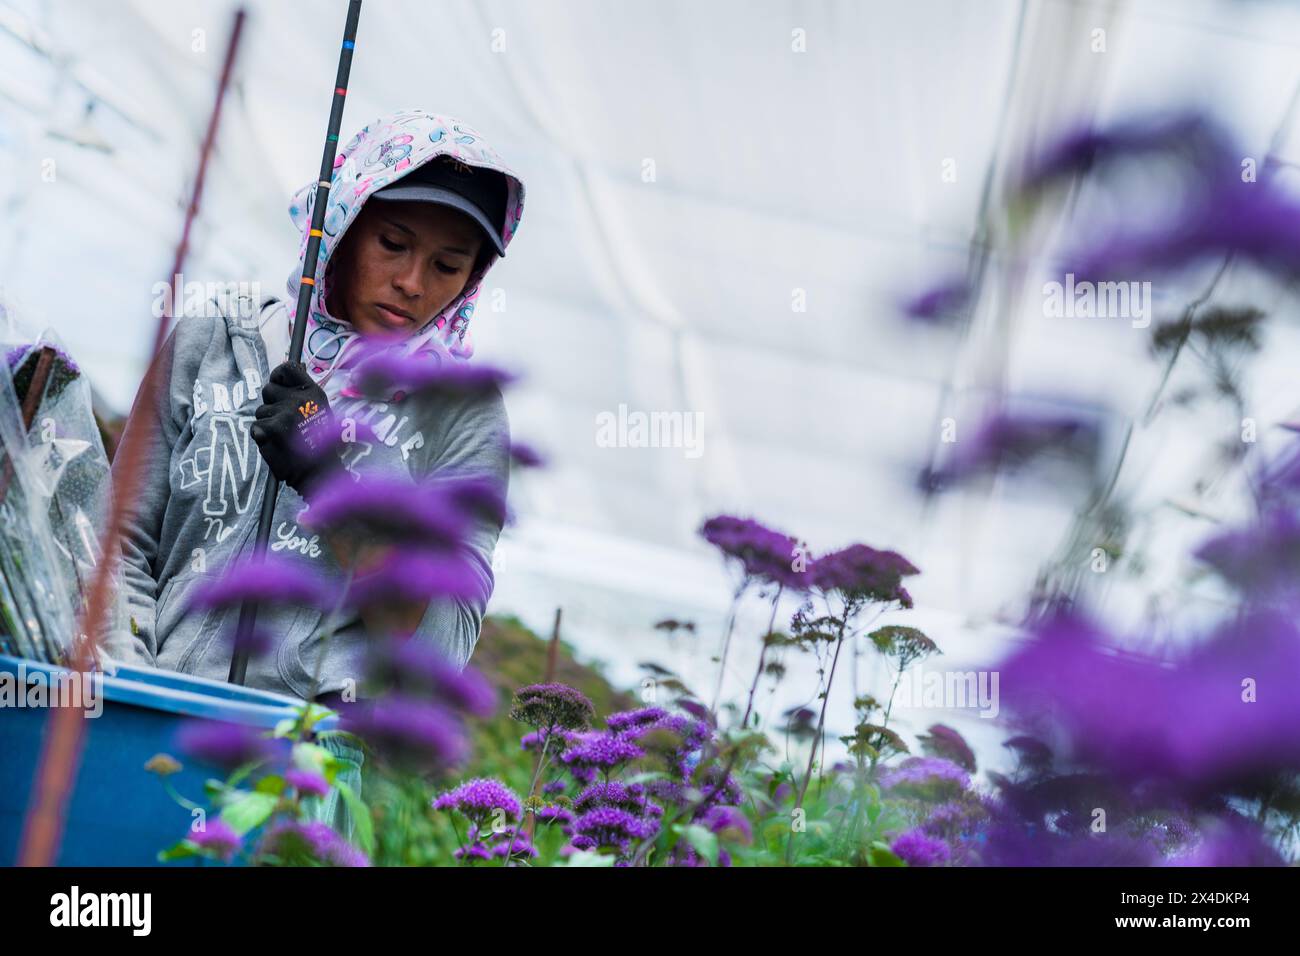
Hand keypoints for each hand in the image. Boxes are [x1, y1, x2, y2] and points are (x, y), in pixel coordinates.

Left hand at [251, 361, 341, 497]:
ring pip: (260, 411)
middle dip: (271, 404)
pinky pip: (255, 426)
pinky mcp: (271, 428)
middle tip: (286, 422)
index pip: (287, 368)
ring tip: (285, 437)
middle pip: (268, 389)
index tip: (278, 385)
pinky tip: (277, 444)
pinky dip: (262, 437)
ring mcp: (285, 413)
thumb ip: (304, 391)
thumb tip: (292, 364)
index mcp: (313, 392)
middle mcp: (300, 399)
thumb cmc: (320, 444)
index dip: (278, 376)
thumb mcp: (320, 411)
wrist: (319, 473)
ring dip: (267, 423)